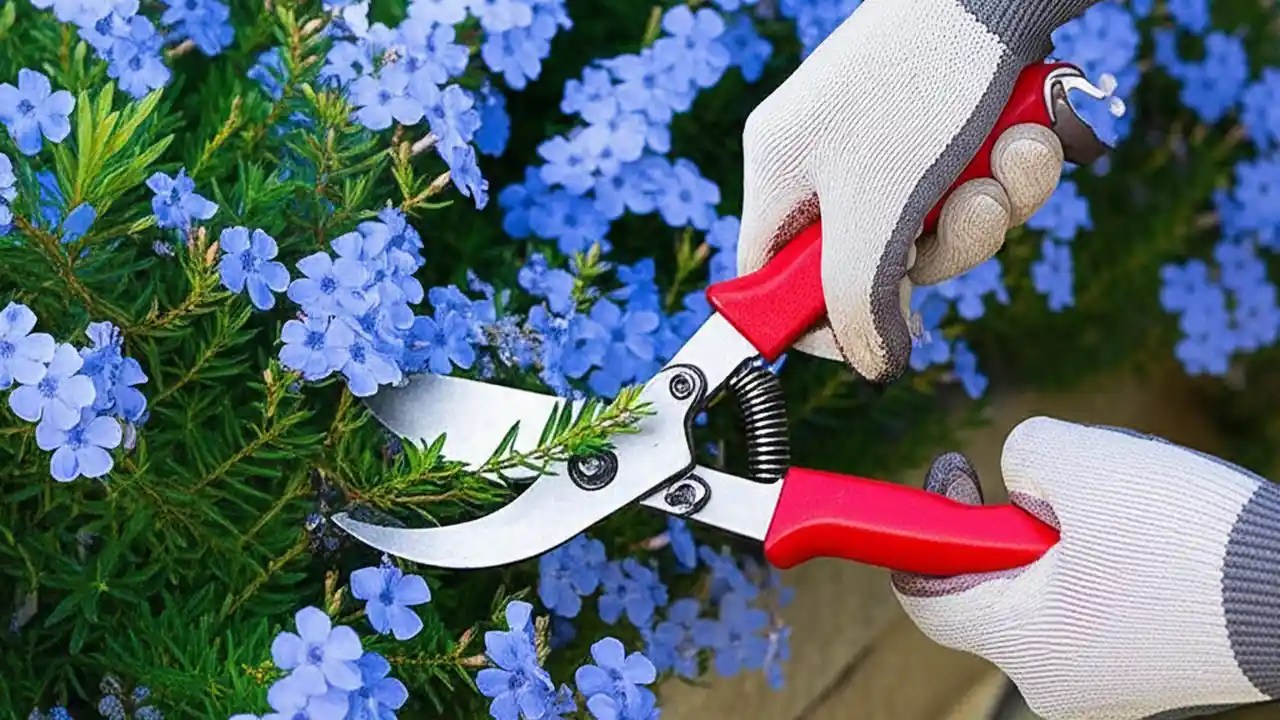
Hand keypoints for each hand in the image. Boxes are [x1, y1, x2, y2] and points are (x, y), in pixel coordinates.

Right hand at [737, 0, 1099, 381]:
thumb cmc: (920, 80)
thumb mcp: (876, 206)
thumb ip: (859, 298)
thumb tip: (873, 366)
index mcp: (779, 173)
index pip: (772, 279)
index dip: (818, 320)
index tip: (873, 337)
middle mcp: (826, 161)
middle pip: (872, 262)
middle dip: (942, 248)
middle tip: (968, 215)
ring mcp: (885, 145)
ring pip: (936, 227)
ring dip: (990, 207)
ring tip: (1011, 156)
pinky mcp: (940, 128)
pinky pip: (971, 186)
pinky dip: (1009, 172)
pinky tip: (1028, 134)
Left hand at [892, 417, 1279, 719]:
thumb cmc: (1189, 536)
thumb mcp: (1082, 460)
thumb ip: (1021, 454)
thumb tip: (1019, 480)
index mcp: (1024, 643)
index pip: (927, 595)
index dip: (923, 527)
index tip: (953, 472)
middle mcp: (1054, 681)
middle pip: (992, 587)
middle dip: (1010, 522)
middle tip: (1050, 482)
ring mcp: (1104, 683)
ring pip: (1047, 592)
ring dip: (1064, 538)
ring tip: (1122, 509)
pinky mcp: (1146, 672)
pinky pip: (1094, 607)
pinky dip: (1102, 563)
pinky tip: (1151, 536)